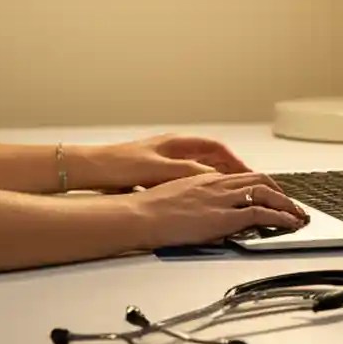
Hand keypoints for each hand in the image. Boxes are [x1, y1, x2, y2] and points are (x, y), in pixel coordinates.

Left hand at [89, 133, 253, 190]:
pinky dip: (198, 187)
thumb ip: (188, 171)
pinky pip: (186, 179)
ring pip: (199, 169)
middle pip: (211, 158)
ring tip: (229, 195)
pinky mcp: (156, 174)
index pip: (216, 148)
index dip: (235, 161)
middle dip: (229, 171)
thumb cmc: (122, 164)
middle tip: (245, 187)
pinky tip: (200, 201)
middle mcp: (174, 149)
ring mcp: (165, 161)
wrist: (94, 169)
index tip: (248, 174)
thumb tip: (214, 176)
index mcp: (178, 143)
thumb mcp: (160, 169)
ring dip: (214, 180)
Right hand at [124, 172, 309, 247]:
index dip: (261, 185)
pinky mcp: (225, 216)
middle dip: (280, 192)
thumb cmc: (151, 209)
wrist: (141, 214)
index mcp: (206, 178)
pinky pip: (261, 212)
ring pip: (266, 192)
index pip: (241, 177)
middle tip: (290, 204)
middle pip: (260, 180)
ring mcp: (223, 198)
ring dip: (286, 204)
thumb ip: (197, 201)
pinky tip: (289, 223)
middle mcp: (218, 183)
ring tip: (297, 215)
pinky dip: (280, 217)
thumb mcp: (177, 197)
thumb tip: (206, 212)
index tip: (271, 194)